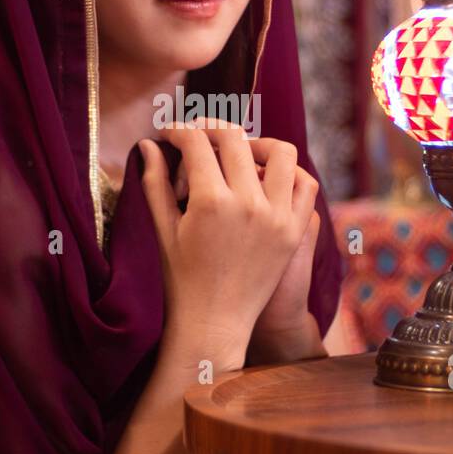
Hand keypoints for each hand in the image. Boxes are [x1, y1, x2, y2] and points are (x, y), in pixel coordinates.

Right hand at [139, 120, 317, 372]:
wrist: (215, 324)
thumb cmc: (180, 279)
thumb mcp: (163, 229)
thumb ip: (155, 182)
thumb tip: (147, 144)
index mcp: (210, 202)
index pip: (195, 143)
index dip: (178, 131)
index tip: (169, 133)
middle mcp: (248, 204)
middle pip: (234, 139)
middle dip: (210, 129)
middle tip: (197, 137)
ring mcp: (278, 216)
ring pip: (280, 152)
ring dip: (257, 143)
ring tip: (239, 152)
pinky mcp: (296, 230)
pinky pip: (305, 185)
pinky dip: (290, 173)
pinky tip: (267, 177)